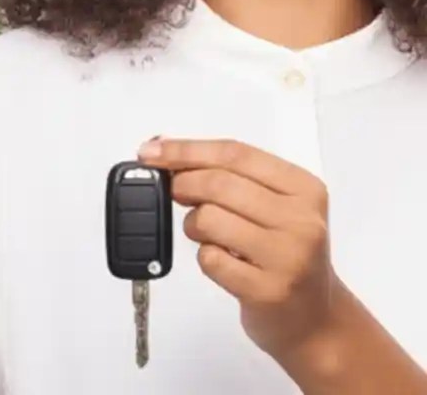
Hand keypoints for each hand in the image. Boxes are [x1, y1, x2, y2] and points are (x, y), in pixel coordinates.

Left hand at [139, 138, 347, 361]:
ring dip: (193, 225)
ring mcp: (287, 257)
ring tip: (208, 235)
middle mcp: (301, 220)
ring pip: (208, 218)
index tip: (151, 151)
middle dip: (182, 184)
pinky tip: (223, 262)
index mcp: (304, 189)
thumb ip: (230, 177)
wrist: (316, 318)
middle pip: (218, 183)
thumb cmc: (286, 255)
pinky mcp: (267, 290)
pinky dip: (204, 257)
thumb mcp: (276, 207)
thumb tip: (166, 149)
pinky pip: (209, 259)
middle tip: (175, 193)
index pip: (235, 154)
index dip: (186, 149)